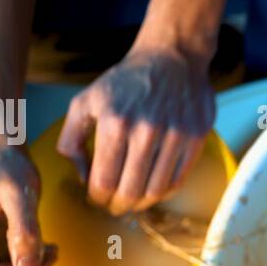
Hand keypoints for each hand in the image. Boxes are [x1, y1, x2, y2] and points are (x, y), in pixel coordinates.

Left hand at [56, 45, 214, 216]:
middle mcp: (146, 131)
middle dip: (118, 206)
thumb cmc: (126, 82)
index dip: (98, 198)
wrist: (172, 59)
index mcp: (114, 123)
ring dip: (142, 203)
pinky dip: (164, 192)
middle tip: (115, 207)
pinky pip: (178, 179)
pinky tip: (154, 188)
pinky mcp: (196, 138)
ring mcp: (174, 135)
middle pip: (130, 191)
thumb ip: (71, 137)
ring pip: (156, 190)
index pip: (104, 181)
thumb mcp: (86, 101)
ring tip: (134, 201)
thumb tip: (80, 174)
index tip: (96, 199)